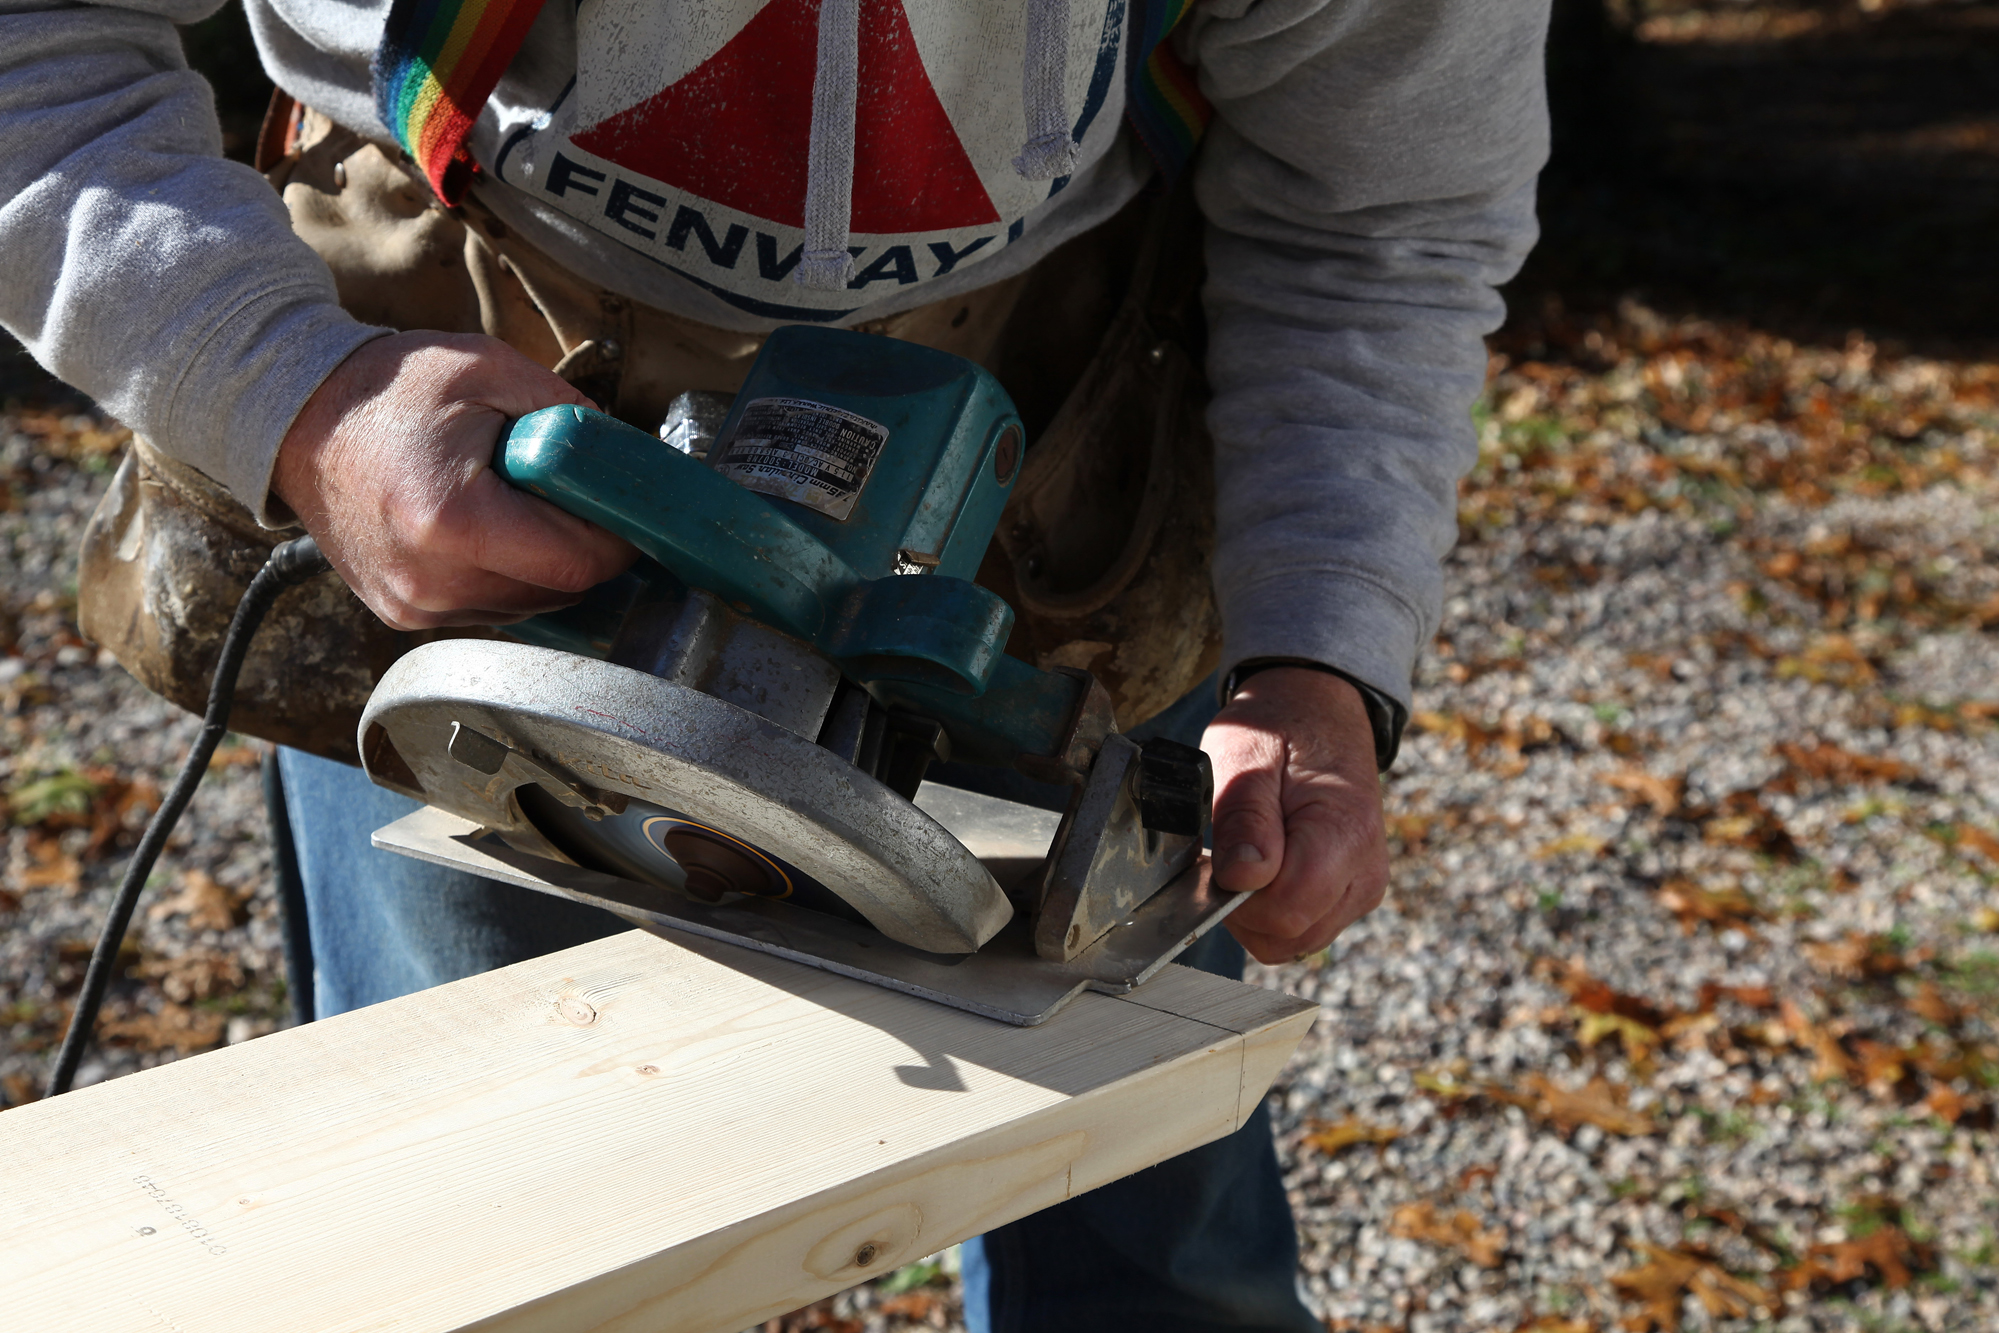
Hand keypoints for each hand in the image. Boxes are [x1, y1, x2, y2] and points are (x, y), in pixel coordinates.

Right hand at [271, 331, 636, 629]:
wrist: (296, 418)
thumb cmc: (390, 388)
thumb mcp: (490, 369)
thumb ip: (567, 413)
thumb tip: (623, 455)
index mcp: (455, 520)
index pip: (576, 562)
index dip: (617, 539)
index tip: (628, 510)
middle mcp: (432, 580)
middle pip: (558, 592)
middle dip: (584, 550)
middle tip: (583, 502)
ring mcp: (414, 604)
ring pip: (528, 608)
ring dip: (546, 567)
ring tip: (527, 509)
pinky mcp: (402, 613)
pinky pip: (488, 608)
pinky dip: (507, 577)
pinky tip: (494, 531)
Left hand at [1202, 667, 1388, 962]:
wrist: (1319, 712)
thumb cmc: (1279, 727)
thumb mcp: (1244, 753)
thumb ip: (1243, 818)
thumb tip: (1242, 878)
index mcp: (1345, 833)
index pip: (1286, 908)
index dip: (1237, 896)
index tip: (1217, 858)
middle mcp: (1365, 872)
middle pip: (1290, 935)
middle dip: (1243, 908)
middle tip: (1227, 854)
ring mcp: (1362, 889)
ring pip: (1293, 941)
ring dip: (1256, 912)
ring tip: (1248, 855)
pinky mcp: (1352, 896)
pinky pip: (1302, 930)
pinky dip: (1272, 910)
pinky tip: (1263, 868)